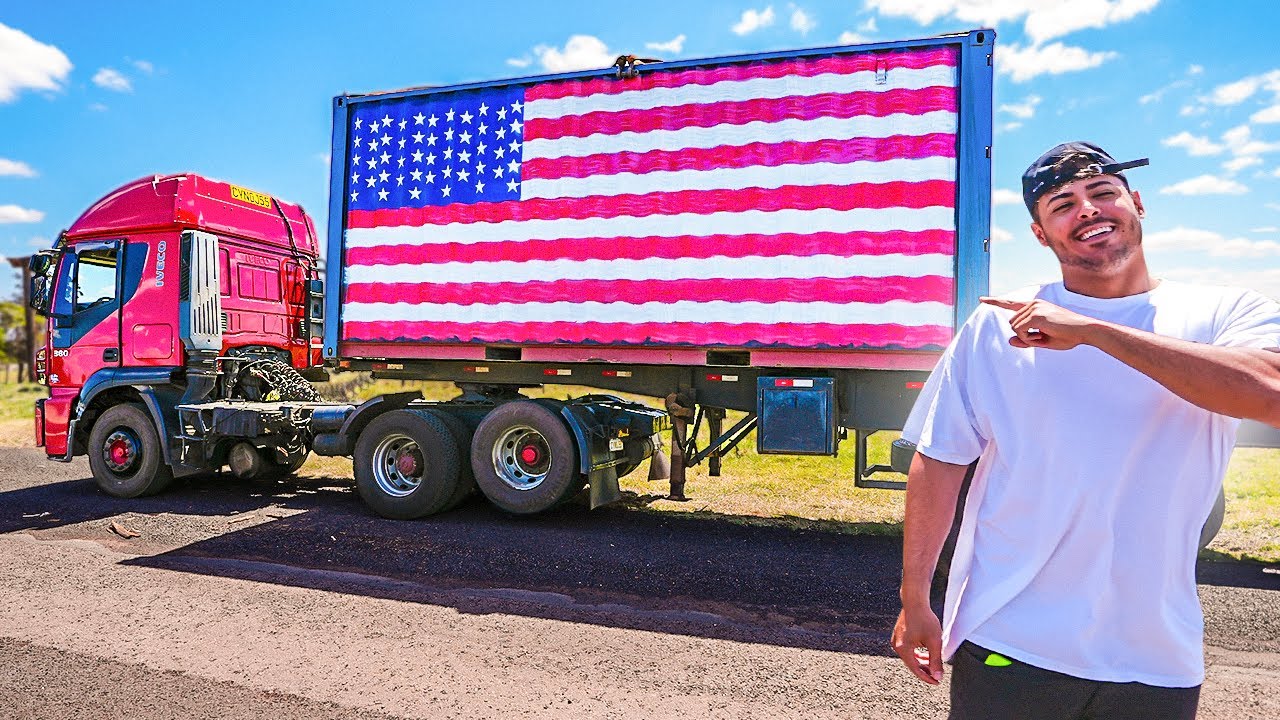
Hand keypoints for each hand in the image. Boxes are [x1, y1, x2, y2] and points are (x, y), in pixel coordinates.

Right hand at [891, 604, 944, 684]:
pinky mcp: (898, 636)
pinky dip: (917, 654)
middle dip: (924, 670)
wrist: (915, 602)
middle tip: (936, 675)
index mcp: (903, 649)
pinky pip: (908, 650)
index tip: (937, 682)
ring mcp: (896, 640)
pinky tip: (925, 653)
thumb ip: (936, 660)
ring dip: (921, 662)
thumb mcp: (934, 641)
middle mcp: (896, 646)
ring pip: (910, 657)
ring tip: (932, 664)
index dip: (927, 677)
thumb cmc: (924, 618)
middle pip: (911, 664)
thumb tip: (937, 676)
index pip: (915, 670)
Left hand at [980, 297, 1096, 349]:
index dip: (995, 302)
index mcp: (1035, 306)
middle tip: (1044, 337)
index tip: (982, 299)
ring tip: (1046, 335)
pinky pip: (1020, 332)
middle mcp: (1033, 303)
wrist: (1085, 330)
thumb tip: (1009, 340)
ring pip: (1015, 328)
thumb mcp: (1043, 340)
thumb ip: (1025, 340)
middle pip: (1012, 325)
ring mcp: (1034, 307)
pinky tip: (1044, 336)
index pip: (1011, 303)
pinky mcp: (1035, 314)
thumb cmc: (1067, 335)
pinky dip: (1029, 339)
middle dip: (1024, 336)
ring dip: (1028, 338)